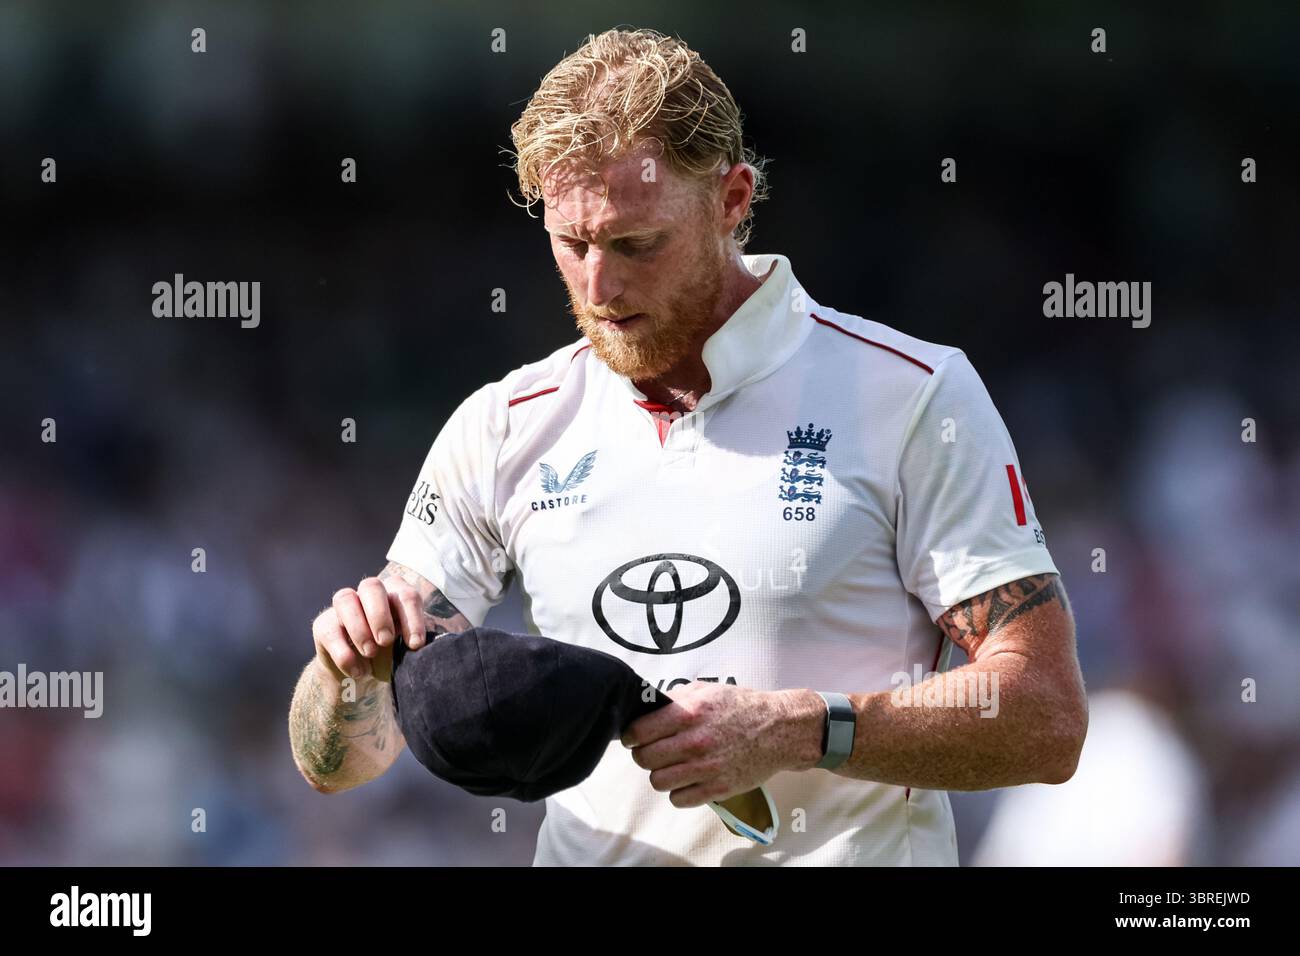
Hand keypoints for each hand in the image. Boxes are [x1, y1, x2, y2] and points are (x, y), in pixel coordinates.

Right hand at [311, 575, 426, 682]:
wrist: (360, 673)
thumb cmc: (391, 654)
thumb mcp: (407, 648)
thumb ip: (413, 642)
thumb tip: (419, 645)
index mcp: (394, 594)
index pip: (406, 595)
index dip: (412, 618)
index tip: (415, 645)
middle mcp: (368, 594)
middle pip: (371, 586)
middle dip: (379, 614)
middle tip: (386, 641)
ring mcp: (343, 607)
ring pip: (345, 598)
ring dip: (359, 628)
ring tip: (370, 653)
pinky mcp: (324, 625)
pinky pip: (329, 631)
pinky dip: (344, 654)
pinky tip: (358, 671)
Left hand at [620, 682, 804, 807]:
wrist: (779, 730)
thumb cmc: (741, 707)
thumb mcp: (706, 690)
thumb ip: (674, 699)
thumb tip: (645, 709)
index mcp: (688, 713)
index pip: (638, 732)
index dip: (630, 737)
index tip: (633, 738)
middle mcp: (694, 742)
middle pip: (644, 759)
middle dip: (643, 755)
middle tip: (653, 752)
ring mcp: (706, 768)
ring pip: (658, 782)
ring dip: (660, 774)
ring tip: (671, 766)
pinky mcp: (717, 788)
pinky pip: (679, 799)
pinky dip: (679, 791)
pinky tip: (687, 779)